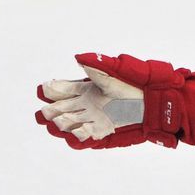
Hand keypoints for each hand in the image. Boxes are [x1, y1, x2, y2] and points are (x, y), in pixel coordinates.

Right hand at [36, 53, 186, 148]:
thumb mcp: (112, 76)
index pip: (59, 90)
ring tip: (59, 122)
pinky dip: (79, 135)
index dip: (50, 90)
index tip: (45, 89)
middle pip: (58, 109)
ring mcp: (90, 118)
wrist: (149, 103)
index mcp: (82, 90)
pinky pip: (84, 136)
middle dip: (49, 111)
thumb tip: (79, 58)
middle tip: (47, 112)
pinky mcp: (100, 130)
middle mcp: (83, 105)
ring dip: (61, 124)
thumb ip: (96, 68)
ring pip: (67, 124)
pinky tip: (78, 130)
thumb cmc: (131, 87)